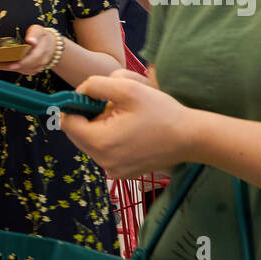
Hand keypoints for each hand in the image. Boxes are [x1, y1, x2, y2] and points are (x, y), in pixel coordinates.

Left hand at [0, 24, 57, 75]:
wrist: (51, 46)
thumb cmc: (42, 36)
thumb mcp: (40, 30)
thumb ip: (35, 34)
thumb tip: (30, 41)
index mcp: (41, 53)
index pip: (31, 60)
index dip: (21, 63)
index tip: (11, 65)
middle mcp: (37, 64)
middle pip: (19, 67)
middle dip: (3, 66)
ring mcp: (32, 69)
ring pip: (15, 70)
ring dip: (0, 68)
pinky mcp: (28, 71)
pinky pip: (14, 70)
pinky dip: (4, 67)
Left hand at [60, 69, 202, 177]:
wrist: (192, 138)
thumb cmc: (162, 111)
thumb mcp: (127, 88)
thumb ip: (96, 85)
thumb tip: (79, 92)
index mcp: (100, 142)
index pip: (68, 122)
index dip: (76, 106)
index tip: (93, 97)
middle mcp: (102, 161)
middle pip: (77, 134)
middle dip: (89, 117)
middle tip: (113, 107)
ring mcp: (112, 171)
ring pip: (90, 143)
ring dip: (100, 128)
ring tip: (125, 119)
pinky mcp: (121, 174)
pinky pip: (104, 153)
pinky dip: (110, 140)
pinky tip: (131, 132)